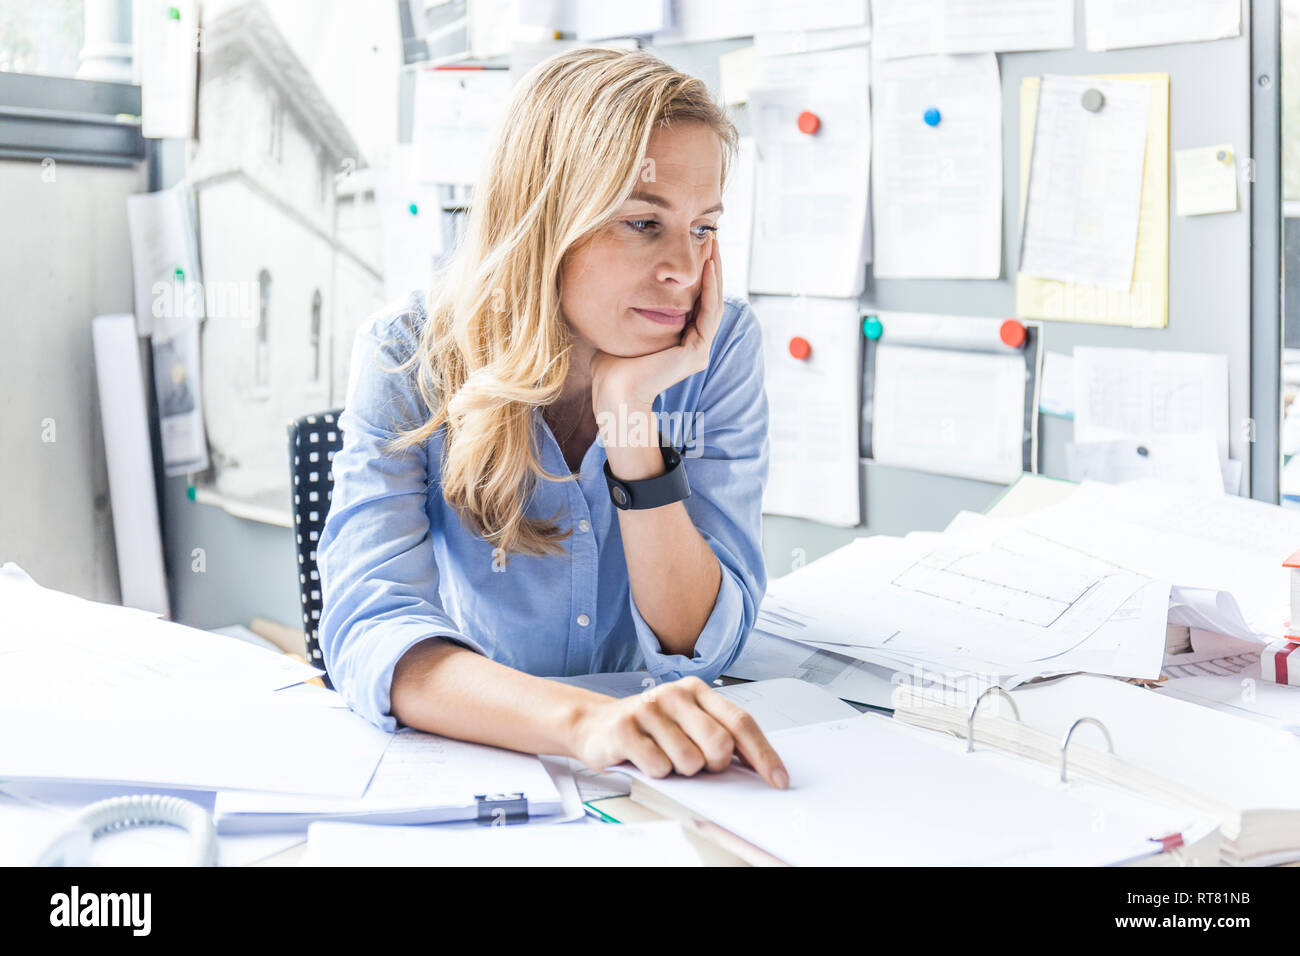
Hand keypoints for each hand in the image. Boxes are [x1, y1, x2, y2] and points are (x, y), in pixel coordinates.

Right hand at [567, 676, 789, 788]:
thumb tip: (756, 766)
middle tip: (694, 762)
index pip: (741, 722)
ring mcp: (648, 708)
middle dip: (712, 765)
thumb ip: (718, 736)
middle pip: (720, 745)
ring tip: (662, 755)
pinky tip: (643, 757)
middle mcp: (674, 694)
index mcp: (696, 690)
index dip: (763, 754)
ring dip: (679, 770)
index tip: (777, 779)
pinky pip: (659, 767)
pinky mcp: (625, 728)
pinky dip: (655, 772)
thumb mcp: (687, 724)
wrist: (596, 724)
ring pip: (689, 761)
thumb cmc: (649, 728)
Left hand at [589, 238, 724, 417]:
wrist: (613, 389)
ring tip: (714, 245)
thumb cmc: (612, 362)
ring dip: (716, 273)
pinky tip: (708, 267)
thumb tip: (626, 284)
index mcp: (681, 340)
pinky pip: (709, 314)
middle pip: (709, 298)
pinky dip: (710, 289)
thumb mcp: (627, 324)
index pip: (696, 300)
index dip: (699, 272)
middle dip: (712, 266)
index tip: (697, 245)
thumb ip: (635, 307)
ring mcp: (698, 350)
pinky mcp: (697, 352)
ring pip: (714, 303)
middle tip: (712, 237)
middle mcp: (694, 345)